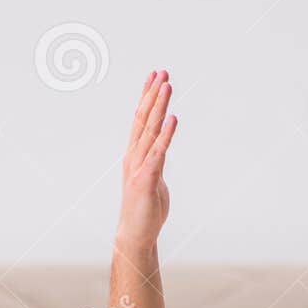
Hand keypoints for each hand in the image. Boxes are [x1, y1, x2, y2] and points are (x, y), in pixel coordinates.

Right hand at [117, 69, 176, 250]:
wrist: (135, 235)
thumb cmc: (145, 209)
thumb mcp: (152, 179)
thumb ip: (156, 162)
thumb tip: (161, 151)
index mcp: (135, 155)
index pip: (140, 120)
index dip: (147, 97)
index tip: (154, 77)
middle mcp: (134, 156)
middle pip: (143, 119)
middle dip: (153, 94)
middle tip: (162, 72)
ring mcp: (139, 167)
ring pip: (149, 130)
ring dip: (159, 106)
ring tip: (167, 85)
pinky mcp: (146, 179)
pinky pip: (158, 153)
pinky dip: (166, 135)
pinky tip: (173, 118)